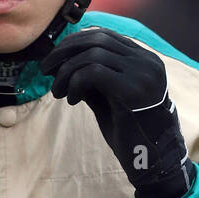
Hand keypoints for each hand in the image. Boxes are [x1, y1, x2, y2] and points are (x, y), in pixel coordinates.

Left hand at [40, 27, 195, 197]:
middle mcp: (147, 62)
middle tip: (45, 70)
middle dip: (65, 52)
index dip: (75, 43)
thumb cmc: (130, 133)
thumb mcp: (108, 99)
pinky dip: (75, 83)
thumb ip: (92, 79)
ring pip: (93, 54)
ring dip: (66, 72)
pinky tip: (72, 100)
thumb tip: (61, 62)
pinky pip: (93, 73)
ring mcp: (142, 73)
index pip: (105, 36)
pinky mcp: (132, 89)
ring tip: (57, 92)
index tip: (55, 60)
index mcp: (145, 60)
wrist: (153, 161)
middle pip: (97, 39)